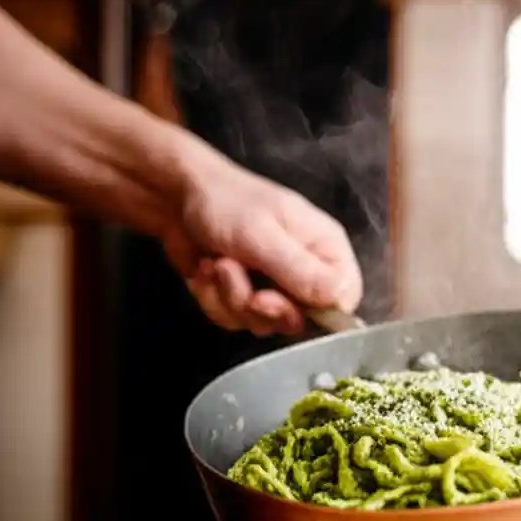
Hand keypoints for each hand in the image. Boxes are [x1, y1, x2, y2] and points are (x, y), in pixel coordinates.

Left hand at [159, 139, 362, 336]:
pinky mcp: (243, 297)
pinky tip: (205, 269)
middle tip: (234, 277)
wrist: (175, 197)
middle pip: (300, 320)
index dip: (317, 311)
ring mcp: (273, 287)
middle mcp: (305, 271)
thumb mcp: (263, 236)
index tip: (279, 300)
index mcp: (324, 248)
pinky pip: (234, 320)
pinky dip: (212, 298)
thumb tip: (342, 302)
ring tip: (217, 263)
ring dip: (229, 297)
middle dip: (260, 306)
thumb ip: (301, 272)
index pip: (345, 298)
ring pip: (263, 323)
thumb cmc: (226, 204)